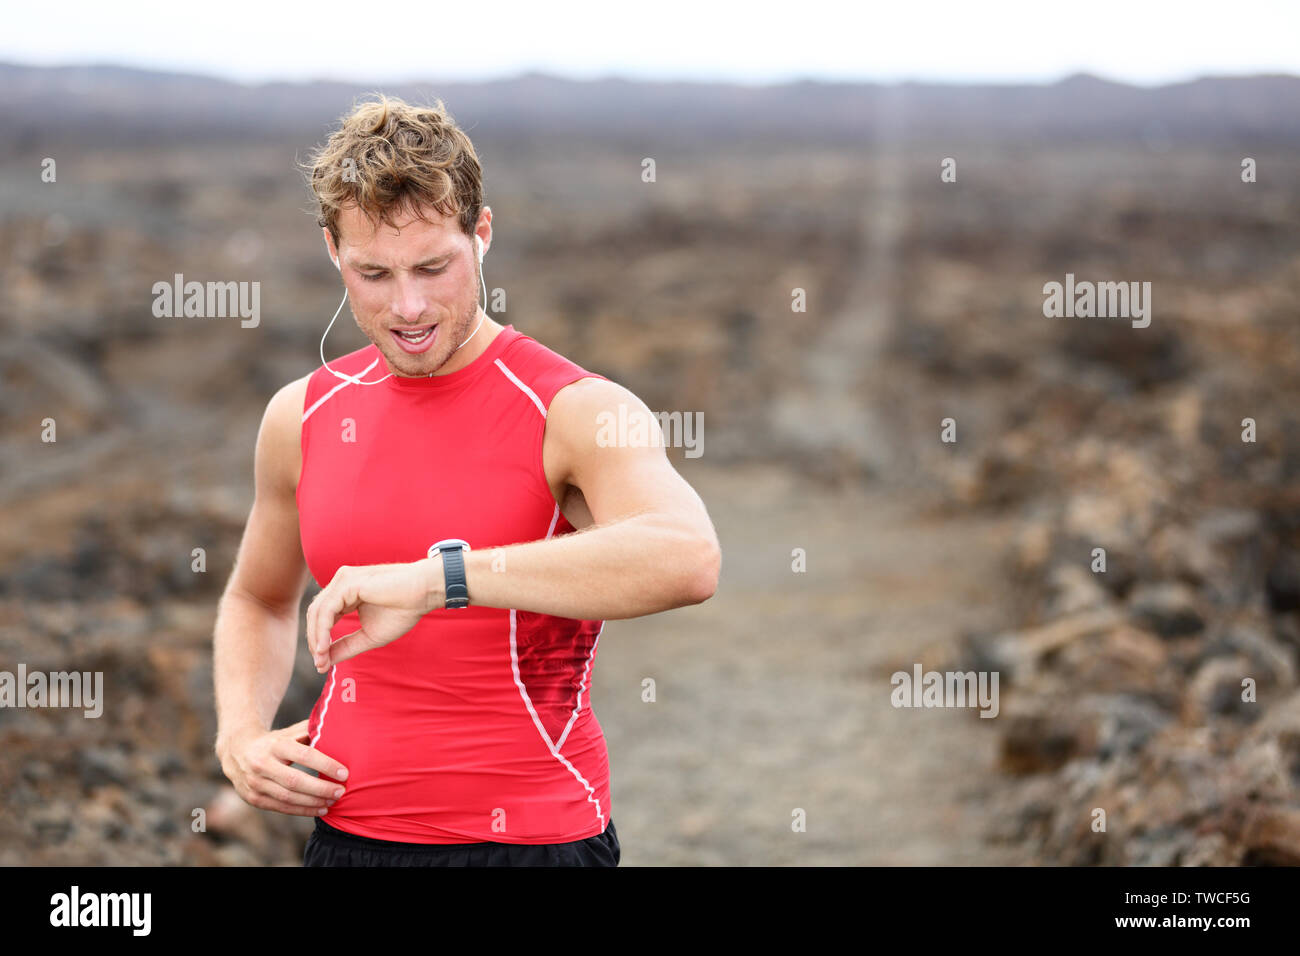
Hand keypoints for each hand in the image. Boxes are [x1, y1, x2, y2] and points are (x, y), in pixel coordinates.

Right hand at [216, 719, 348, 815]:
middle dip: (321, 788)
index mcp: (275, 745)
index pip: (304, 755)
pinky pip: (281, 807)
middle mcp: (262, 764)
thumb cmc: (274, 741)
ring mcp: (255, 783)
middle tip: (341, 791)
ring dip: (313, 802)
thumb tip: (339, 730)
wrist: (236, 750)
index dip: (325, 765)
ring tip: (333, 801)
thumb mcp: (289, 732)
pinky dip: (302, 810)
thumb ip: (311, 731)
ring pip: (288, 797)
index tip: (344, 773)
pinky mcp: (254, 798)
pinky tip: (320, 808)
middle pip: (295, 781)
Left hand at [305, 559, 441, 671]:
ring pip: (317, 612)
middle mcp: (341, 583)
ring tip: (321, 659)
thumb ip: (346, 646)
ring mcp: (343, 580)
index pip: (323, 617)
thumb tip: (323, 662)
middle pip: (315, 614)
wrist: (424, 592)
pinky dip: (322, 631)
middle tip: (319, 664)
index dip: (319, 640)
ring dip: (315, 638)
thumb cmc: (403, 610)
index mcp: (346, 593)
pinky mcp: (347, 582)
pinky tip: (324, 647)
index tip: (322, 664)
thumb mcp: (369, 636)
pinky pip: (326, 610)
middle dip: (314, 640)